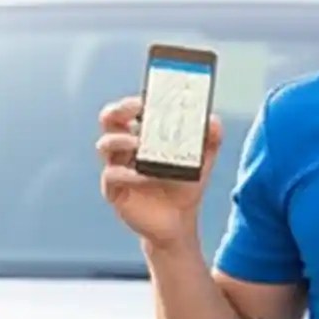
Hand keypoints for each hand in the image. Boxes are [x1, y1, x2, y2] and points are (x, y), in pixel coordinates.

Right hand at [94, 95, 222, 248]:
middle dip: (119, 110)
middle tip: (137, 110)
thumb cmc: (185, 185)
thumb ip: (210, 139)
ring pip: (104, 144)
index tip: (148, 96)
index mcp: (142, 134)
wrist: (179, 221)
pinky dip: (128, 174)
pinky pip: (112, 176)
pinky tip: (144, 177)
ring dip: (122, 140)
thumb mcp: (203, 160)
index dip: (134, 100)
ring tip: (140, 144)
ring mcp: (117, 168)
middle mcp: (124, 147)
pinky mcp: (114, 190)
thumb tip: (213, 121)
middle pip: (108, 119)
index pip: (128, 109)